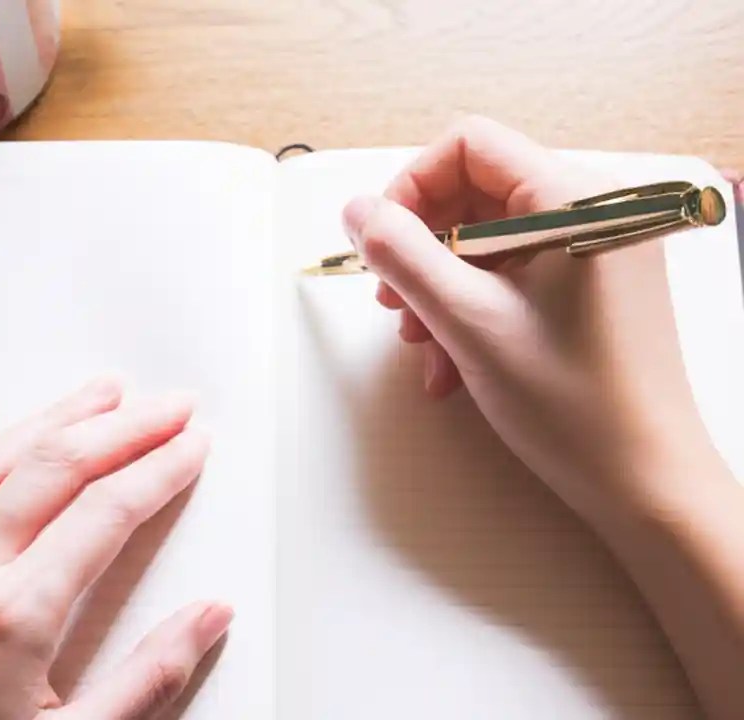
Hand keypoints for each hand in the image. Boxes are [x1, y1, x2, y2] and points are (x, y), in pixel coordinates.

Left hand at [0, 378, 231, 719]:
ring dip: (47, 421)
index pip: (105, 515)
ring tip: (96, 395)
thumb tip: (207, 619)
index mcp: (11, 621)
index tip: (191, 446)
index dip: (159, 471)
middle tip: (166, 407)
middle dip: (120, 429)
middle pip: (52, 470)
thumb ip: (146, 680)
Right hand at [340, 115, 728, 523]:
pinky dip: (472, 309)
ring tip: (423, 347)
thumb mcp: (467, 321)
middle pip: (475, 193)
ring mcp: (595, 249)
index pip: (470, 146)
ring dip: (440, 289)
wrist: (645, 482)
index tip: (380, 244)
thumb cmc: (571, 403)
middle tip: (392, 304)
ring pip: (487, 240)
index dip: (411, 188)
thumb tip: (357, 209)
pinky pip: (513, 274)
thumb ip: (403, 255)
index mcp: (573, 199)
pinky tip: (451, 363)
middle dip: (422, 248)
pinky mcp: (592, 286)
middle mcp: (592, 210)